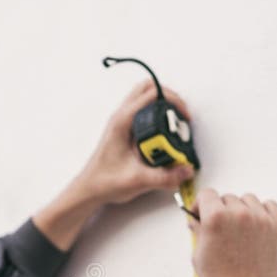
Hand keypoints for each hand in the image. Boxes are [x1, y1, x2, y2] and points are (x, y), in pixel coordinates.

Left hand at [33, 79, 194, 250]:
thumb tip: (186, 170)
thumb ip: (164, 177)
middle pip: (148, 88)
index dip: (173, 100)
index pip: (151, 94)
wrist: (89, 189)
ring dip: (163, 104)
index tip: (184, 118)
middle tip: (181, 115)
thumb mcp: (137, 180)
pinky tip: (164, 135)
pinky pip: (143, 112)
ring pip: (145, 98)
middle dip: (169, 97)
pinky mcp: (125, 130)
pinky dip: (157, 115)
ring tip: (175, 124)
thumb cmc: (104, 181)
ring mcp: (122, 122)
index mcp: (122, 121)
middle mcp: (121, 117)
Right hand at [188, 190, 276, 276]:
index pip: (207, 195)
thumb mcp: (199, 256)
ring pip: (249, 200)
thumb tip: (197, 220)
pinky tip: (257, 226)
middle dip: (221, 210)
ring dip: (242, 210)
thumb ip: (199, 232)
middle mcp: (240, 214)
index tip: (202, 214)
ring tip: (240, 229)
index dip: (202, 204)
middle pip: (228, 198)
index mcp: (216, 218)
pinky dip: (263, 212)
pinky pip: (271, 207)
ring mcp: (263, 220)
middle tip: (221, 228)